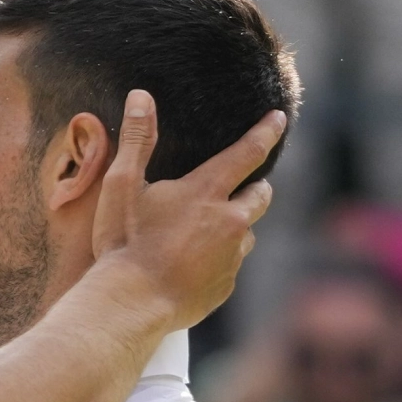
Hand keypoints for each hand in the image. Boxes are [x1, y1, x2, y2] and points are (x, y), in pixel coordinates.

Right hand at [87, 91, 288, 334]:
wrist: (130, 305)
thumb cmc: (123, 243)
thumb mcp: (122, 185)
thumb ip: (136, 139)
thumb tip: (141, 97)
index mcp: (207, 192)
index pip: (248, 153)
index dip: (266, 132)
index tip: (279, 119)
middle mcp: (230, 222)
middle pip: (262, 195)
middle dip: (258, 185)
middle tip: (245, 184)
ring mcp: (231, 257)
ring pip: (247, 233)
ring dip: (235, 227)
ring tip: (205, 232)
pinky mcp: (225, 286)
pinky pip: (232, 266)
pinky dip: (220, 260)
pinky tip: (192, 265)